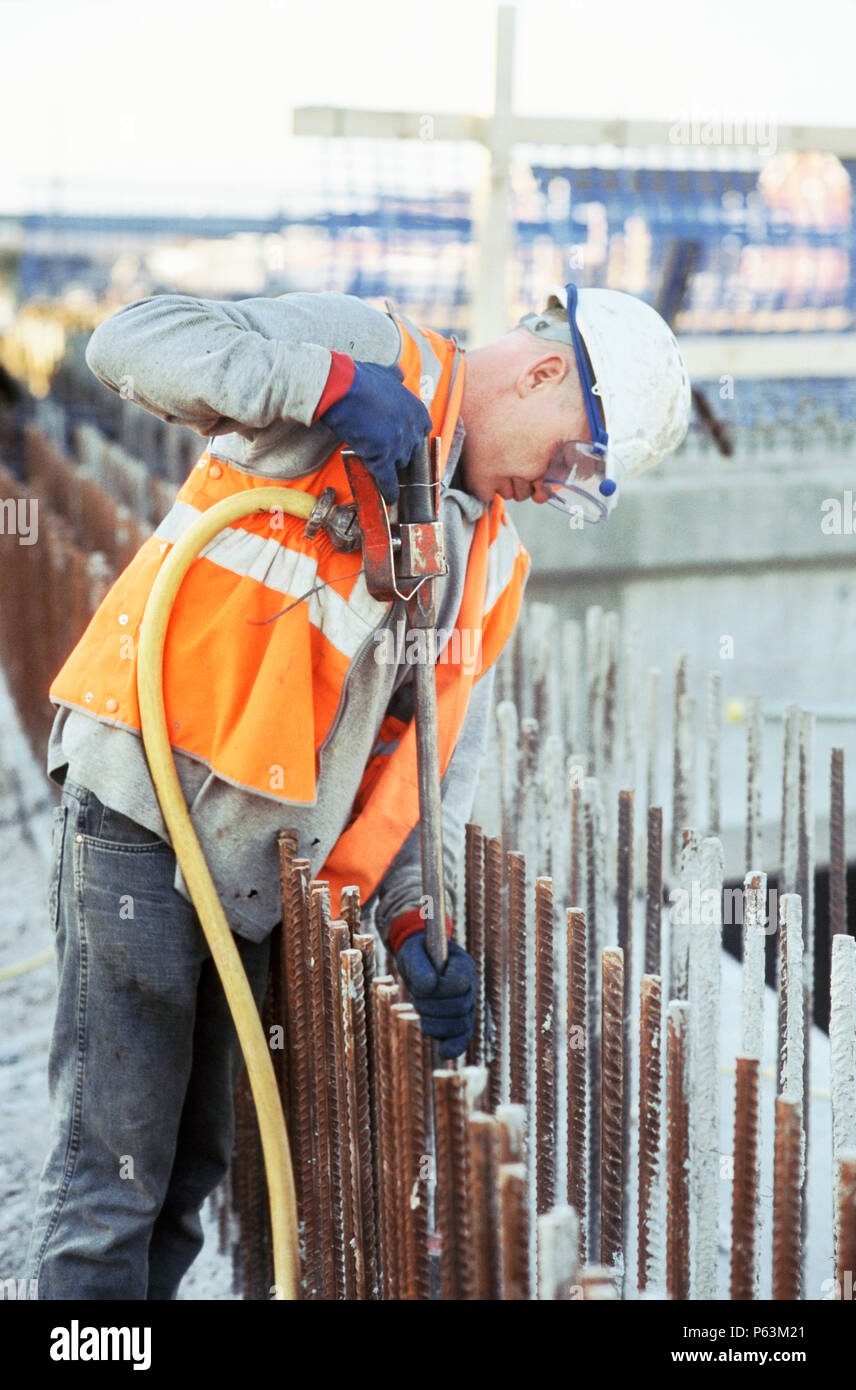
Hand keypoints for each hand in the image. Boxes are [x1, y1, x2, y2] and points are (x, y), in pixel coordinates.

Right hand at [317, 360, 431, 503]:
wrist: (341, 389)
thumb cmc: (359, 378)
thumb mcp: (386, 372)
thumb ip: (396, 377)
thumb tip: (400, 373)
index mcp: (417, 409)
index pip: (422, 430)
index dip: (410, 436)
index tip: (401, 439)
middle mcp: (412, 429)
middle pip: (411, 450)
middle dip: (400, 452)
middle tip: (386, 453)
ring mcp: (399, 446)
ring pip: (399, 465)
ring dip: (390, 467)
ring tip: (380, 468)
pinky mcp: (383, 459)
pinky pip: (388, 480)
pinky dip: (389, 491)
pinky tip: (389, 498)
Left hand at [394, 930, 477, 1060]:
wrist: (418, 960)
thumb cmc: (416, 954)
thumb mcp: (412, 954)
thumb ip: (420, 968)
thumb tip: (428, 988)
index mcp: (464, 965)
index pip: (459, 983)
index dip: (439, 989)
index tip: (421, 986)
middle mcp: (470, 985)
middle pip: (461, 1007)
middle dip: (434, 1009)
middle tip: (416, 1002)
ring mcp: (467, 1003)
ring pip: (462, 1024)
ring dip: (437, 1025)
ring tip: (420, 1016)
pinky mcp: (459, 1019)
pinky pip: (462, 1036)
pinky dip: (454, 1045)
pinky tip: (443, 1053)